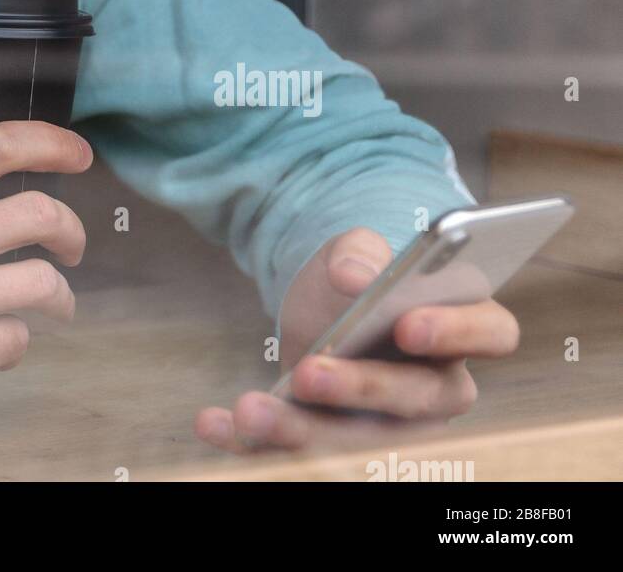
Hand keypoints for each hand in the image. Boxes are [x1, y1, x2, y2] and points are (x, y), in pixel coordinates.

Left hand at [194, 226, 520, 453]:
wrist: (324, 308)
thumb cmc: (356, 277)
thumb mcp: (354, 250)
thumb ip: (359, 253)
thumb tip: (353, 274)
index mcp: (461, 322)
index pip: (492, 330)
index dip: (457, 331)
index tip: (409, 325)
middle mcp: (439, 385)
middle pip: (417, 397)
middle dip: (361, 389)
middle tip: (308, 372)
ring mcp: (396, 426)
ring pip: (362, 443)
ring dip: (301, 432)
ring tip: (249, 409)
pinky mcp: (344, 446)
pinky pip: (304, 455)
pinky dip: (253, 445)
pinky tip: (215, 423)